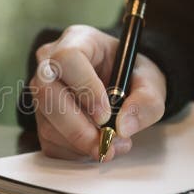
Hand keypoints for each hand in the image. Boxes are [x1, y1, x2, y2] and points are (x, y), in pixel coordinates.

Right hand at [29, 25, 165, 160]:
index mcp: (78, 40)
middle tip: (105, 143)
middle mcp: (50, 63)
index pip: (67, 59)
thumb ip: (146, 101)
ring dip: (80, 144)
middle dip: (77, 127)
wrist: (123, 84)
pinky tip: (96, 145)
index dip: (85, 88)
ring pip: (48, 123)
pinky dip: (75, 152)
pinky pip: (50, 142)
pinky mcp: (42, 117)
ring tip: (112, 145)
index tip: (106, 115)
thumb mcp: (151, 82)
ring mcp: (41, 91)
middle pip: (47, 93)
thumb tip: (123, 127)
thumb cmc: (132, 75)